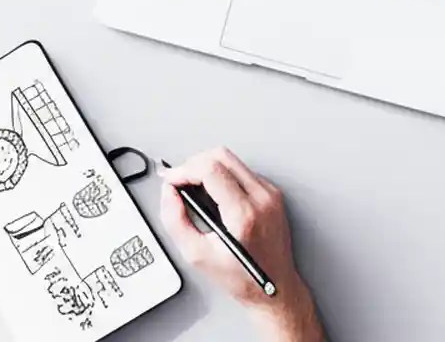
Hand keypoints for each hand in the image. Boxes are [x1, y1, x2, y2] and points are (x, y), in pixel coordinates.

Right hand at [160, 148, 324, 341]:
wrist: (276, 289)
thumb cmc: (242, 278)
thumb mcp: (197, 255)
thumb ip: (175, 220)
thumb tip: (169, 193)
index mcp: (244, 214)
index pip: (210, 169)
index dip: (184, 170)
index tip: (171, 179)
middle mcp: (261, 199)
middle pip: (221, 156)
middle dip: (193, 164)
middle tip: (180, 181)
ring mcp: (270, 194)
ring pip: (231, 160)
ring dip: (207, 168)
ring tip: (195, 190)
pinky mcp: (272, 193)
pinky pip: (241, 171)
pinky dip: (222, 176)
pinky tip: (215, 196)